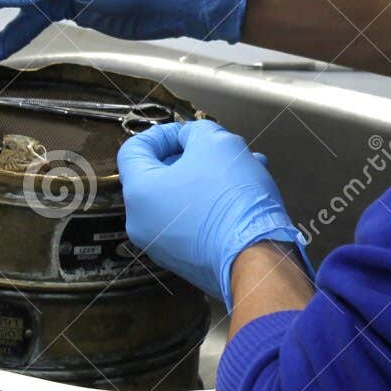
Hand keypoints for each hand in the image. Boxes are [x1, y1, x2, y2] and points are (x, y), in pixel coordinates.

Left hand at [116, 120, 307, 306]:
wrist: (255, 258)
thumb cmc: (230, 202)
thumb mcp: (215, 144)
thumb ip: (195, 132)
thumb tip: (191, 138)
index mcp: (139, 193)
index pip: (134, 149)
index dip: (162, 133)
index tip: (187, 131)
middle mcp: (144, 224)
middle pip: (162, 175)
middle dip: (195, 155)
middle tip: (221, 148)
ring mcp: (165, 245)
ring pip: (184, 197)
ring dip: (211, 177)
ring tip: (245, 166)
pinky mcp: (188, 259)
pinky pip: (195, 220)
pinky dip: (214, 202)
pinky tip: (244, 192)